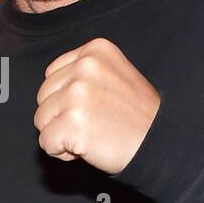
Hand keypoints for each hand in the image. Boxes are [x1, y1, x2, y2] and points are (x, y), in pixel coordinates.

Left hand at [34, 38, 160, 173]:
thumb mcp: (115, 75)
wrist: (162, 143)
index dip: (65, 98)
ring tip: (92, 134)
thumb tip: (50, 89)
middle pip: (43, 97)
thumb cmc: (138, 116)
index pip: (52, 75)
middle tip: (94, 124)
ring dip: (61, 134)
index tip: (92, 108)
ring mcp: (77, 94)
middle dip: (60, 116)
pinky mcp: (72, 124)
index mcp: (95, 50)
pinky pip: (46, 143)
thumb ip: (83, 73)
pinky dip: (61, 152)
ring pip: (41, 120)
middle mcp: (85, 67)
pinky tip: (86, 148)